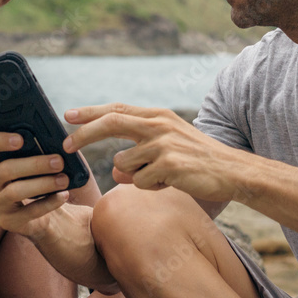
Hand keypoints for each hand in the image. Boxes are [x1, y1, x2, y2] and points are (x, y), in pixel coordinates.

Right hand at [0, 131, 116, 289]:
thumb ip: (36, 149)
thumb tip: (55, 137)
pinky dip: (49, 203)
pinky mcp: (8, 221)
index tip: (20, 138)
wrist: (42, 214)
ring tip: (64, 179)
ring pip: (15, 191)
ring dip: (42, 184)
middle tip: (58, 161)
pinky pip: (29, 212)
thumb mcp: (33, 163)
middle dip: (34, 164)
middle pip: (5, 170)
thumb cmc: (37, 180)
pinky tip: (63, 195)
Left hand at [63, 104, 249, 202]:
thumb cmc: (198, 162)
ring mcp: (163, 143)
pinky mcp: (168, 164)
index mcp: (158, 116)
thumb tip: (114, 172)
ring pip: (122, 164)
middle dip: (83, 135)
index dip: (91, 113)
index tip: (68, 116)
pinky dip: (150, 188)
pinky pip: (140, 182)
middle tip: (64, 146)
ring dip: (134, 176)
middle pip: (110, 123)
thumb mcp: (167, 150)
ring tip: (162, 177)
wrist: (232, 172)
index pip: (117, 109)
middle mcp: (158, 125)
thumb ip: (139, 156)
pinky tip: (172, 184)